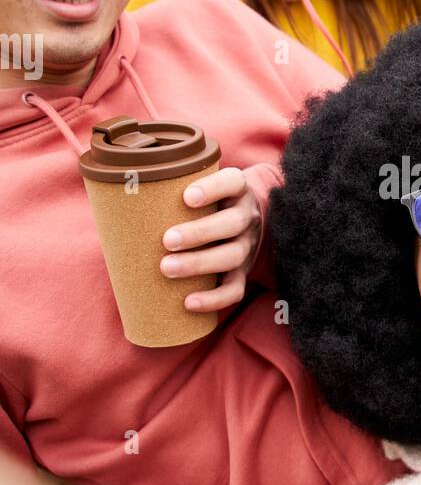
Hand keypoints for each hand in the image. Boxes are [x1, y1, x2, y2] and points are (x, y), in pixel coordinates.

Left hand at [161, 166, 260, 312]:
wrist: (239, 224)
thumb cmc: (203, 204)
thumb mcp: (197, 188)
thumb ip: (168, 191)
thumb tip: (109, 202)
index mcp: (236, 190)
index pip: (233, 182)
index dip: (213, 189)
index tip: (186, 197)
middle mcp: (246, 217)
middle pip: (232, 223)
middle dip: (199, 232)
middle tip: (167, 240)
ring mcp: (246, 247)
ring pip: (232, 256)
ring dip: (200, 264)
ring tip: (167, 268)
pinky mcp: (243, 274)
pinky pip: (235, 290)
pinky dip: (213, 298)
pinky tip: (189, 303)